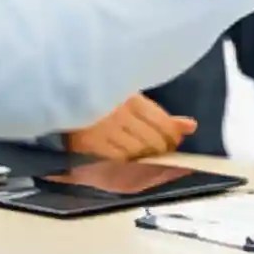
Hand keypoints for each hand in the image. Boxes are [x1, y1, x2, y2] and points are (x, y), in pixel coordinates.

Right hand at [65, 94, 197, 161]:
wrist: (62, 94)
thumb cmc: (102, 93)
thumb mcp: (131, 96)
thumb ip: (160, 114)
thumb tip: (191, 127)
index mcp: (130, 98)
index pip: (161, 123)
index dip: (173, 134)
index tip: (176, 138)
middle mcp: (118, 114)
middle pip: (152, 141)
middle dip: (163, 147)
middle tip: (166, 148)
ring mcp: (102, 131)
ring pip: (137, 152)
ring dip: (147, 156)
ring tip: (149, 152)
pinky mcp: (89, 145)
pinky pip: (117, 159)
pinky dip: (128, 160)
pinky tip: (130, 156)